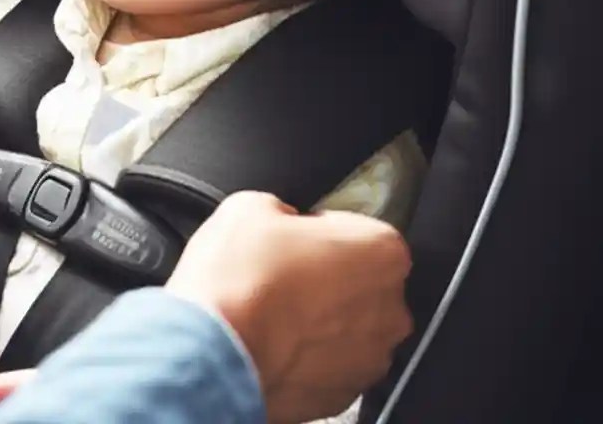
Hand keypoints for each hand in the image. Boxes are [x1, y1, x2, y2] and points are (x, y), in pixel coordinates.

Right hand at [166, 192, 413, 423]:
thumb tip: (279, 219)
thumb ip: (280, 208)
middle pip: (361, 282)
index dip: (320, 231)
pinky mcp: (344, 395)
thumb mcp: (248, 207)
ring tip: (270, 314)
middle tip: (277, 275)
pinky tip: (271, 344)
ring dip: (318, 320)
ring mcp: (371, 357)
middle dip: (325, 278)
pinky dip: (306, 357)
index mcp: (381, 250)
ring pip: (348, 328)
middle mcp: (390, 307)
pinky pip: (330, 366)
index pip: (359, 230)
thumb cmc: (238, 280)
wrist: (213, 352)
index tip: (293, 240)